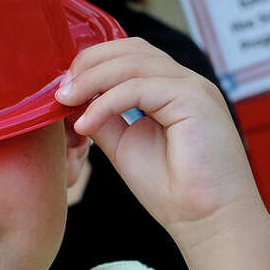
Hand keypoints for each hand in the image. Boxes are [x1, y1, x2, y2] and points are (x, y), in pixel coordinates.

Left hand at [56, 39, 261, 242]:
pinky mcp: (194, 99)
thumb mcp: (125, 146)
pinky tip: (87, 124)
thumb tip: (74, 99)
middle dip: (89, 62)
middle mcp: (186, 83)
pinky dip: (106, 102)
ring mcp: (193, 88)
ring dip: (92, 79)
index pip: (131, 55)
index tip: (64, 90)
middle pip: (131, 48)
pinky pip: (139, 87)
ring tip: (66, 101)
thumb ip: (105, 119)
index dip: (93, 64)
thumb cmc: (174, 192)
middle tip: (61, 90)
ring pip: (134, 62)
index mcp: (173, 91)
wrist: (208, 221)